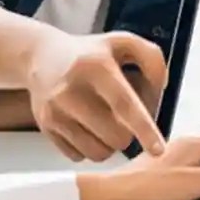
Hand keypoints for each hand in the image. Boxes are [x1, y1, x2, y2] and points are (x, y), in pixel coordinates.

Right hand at [26, 31, 167, 161]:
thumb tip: (158, 93)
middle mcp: (71, 89)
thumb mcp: (124, 43)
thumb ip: (152, 60)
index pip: (123, 103)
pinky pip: (78, 156)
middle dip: (129, 134)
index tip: (158, 149)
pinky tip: (85, 125)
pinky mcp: (45, 126)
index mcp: (95, 66)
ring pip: (98, 152)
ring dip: (109, 144)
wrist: (41, 56)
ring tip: (104, 121)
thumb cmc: (90, 54)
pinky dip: (88, 146)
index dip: (144, 128)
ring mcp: (55, 110)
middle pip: (115, 136)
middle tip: (122, 117)